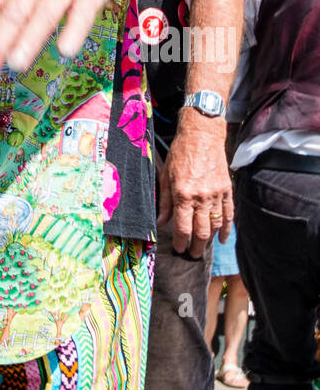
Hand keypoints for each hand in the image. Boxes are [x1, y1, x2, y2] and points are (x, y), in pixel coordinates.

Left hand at [158, 114, 232, 257]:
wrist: (202, 135)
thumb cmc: (181, 153)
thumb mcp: (166, 175)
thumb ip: (165, 201)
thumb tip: (161, 222)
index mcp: (183, 194)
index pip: (182, 228)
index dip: (180, 242)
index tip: (179, 249)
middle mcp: (201, 197)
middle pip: (201, 232)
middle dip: (196, 247)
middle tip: (192, 255)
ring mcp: (216, 195)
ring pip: (215, 226)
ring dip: (210, 241)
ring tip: (203, 249)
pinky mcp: (227, 190)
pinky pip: (229, 214)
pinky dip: (226, 229)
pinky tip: (222, 239)